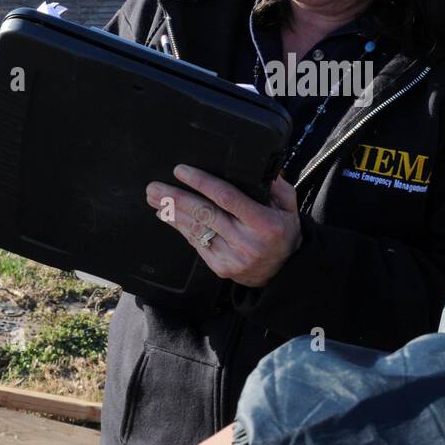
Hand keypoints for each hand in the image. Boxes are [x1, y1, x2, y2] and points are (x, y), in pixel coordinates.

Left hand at [146, 164, 301, 287]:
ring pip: (196, 230)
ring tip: (155, 199)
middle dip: (177, 199)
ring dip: (172, 213)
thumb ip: (279, 189)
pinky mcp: (221, 268)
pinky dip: (181, 228)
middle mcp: (246, 241)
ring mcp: (232, 257)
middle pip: (204, 214)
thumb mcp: (289, 210)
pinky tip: (168, 216)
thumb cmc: (283, 235)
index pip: (227, 198)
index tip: (182, 171)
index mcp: (263, 223)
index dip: (202, 183)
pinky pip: (196, 244)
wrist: (284, 273)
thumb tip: (263, 170)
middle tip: (155, 187)